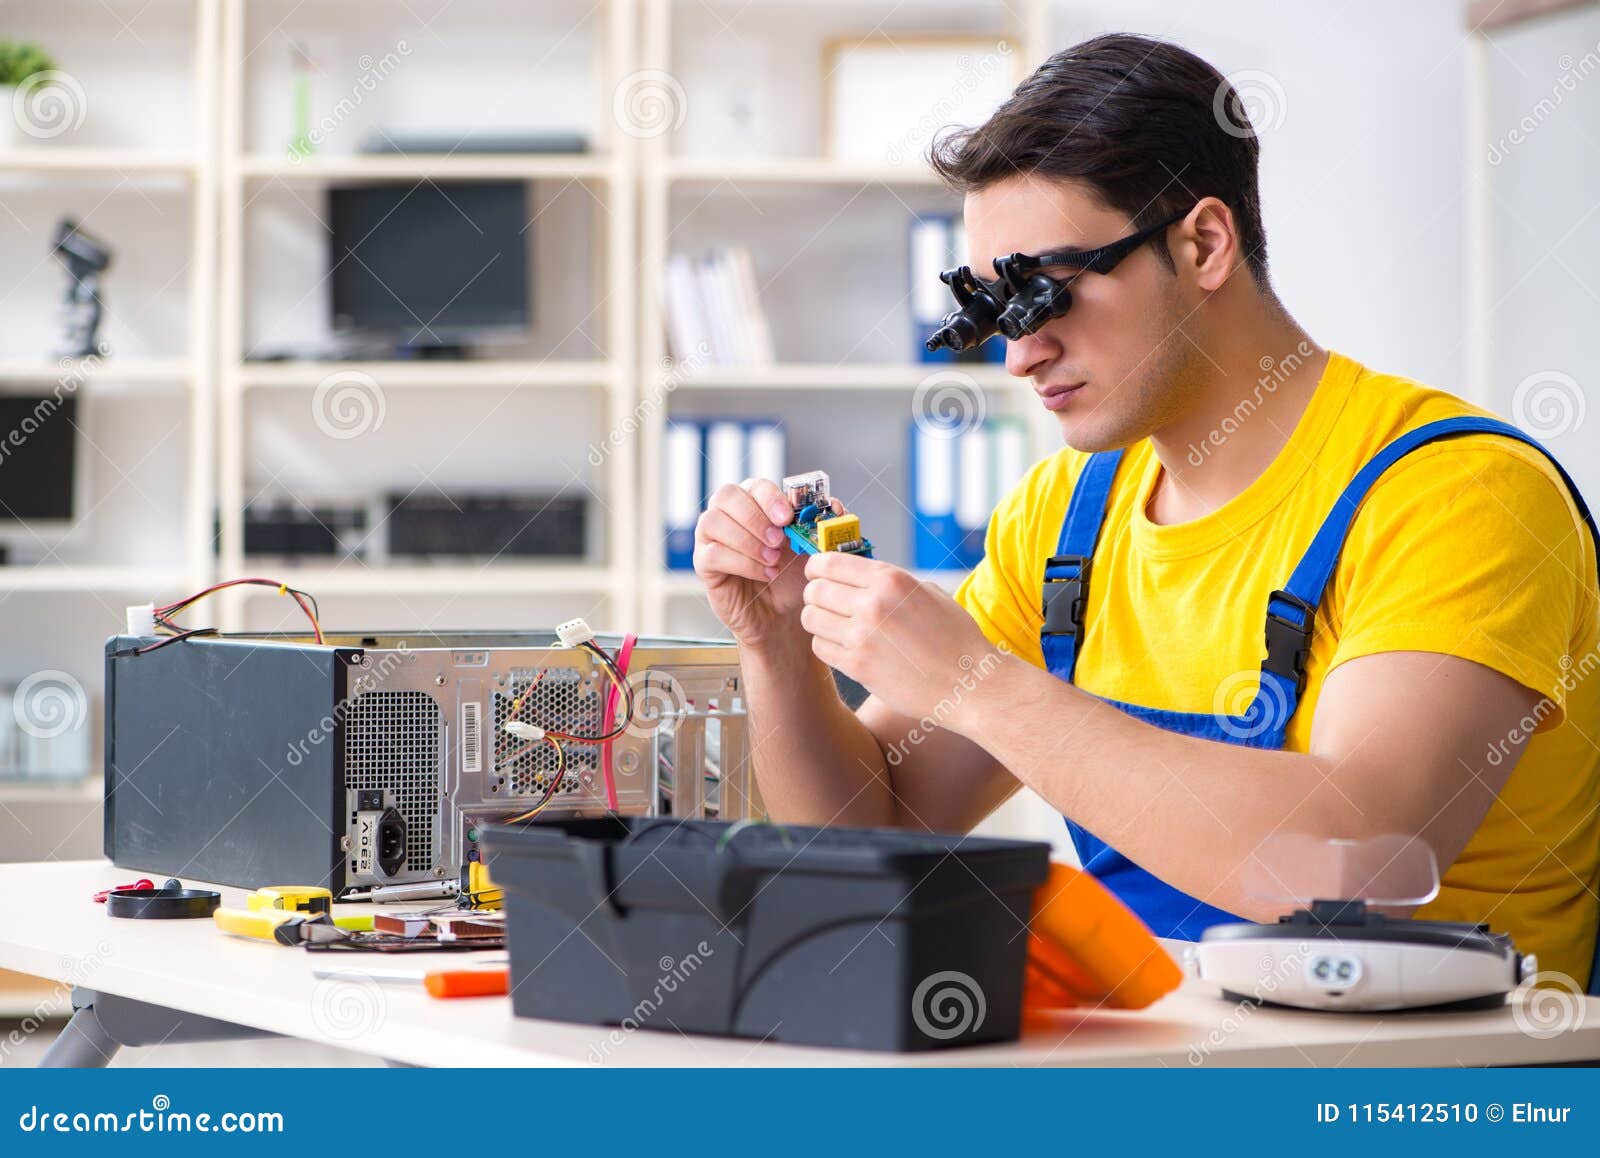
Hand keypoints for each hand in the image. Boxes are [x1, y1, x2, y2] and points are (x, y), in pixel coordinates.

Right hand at [693, 477, 841, 647]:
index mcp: (755, 502)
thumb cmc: (792, 577)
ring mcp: (711, 538)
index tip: (787, 517)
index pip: (754, 485)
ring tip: (772, 560)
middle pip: (727, 495)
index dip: (770, 498)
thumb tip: (837, 506)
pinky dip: (742, 563)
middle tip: (778, 541)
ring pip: (713, 522)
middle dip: (755, 517)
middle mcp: (728, 514)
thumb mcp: (813, 550)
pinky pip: (712, 554)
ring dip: (747, 541)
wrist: (782, 615)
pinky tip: (764, 574)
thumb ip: (826, 525)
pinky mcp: (704, 564)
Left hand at [800, 551, 1004, 725]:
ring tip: (835, 625)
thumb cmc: (954, 637)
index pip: (829, 563)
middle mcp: (872, 604)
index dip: (817, 567)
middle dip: (816, 594)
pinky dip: (827, 645)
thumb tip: (856, 574)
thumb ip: (890, 581)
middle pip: (814, 589)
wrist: (969, 683)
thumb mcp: (927, 592)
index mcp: (891, 579)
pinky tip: (845, 646)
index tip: (819, 574)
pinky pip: (820, 647)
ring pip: (811, 618)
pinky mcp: (858, 666)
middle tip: (827, 602)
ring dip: (819, 620)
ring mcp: (862, 637)